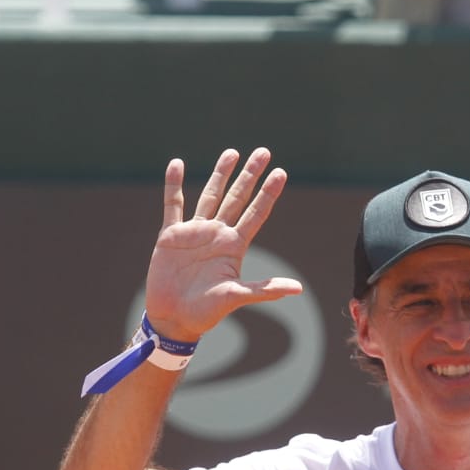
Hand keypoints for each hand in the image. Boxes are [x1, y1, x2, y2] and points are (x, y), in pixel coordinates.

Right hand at [143, 148, 303, 341]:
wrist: (174, 318)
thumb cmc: (207, 312)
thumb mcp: (236, 297)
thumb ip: (264, 289)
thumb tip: (298, 289)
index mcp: (234, 246)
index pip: (256, 213)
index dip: (268, 193)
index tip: (281, 173)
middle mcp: (217, 234)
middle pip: (237, 197)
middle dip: (249, 175)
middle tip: (263, 151)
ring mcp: (195, 232)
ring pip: (210, 195)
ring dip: (220, 174)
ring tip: (232, 152)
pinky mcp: (171, 236)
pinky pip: (173, 205)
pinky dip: (174, 185)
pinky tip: (177, 164)